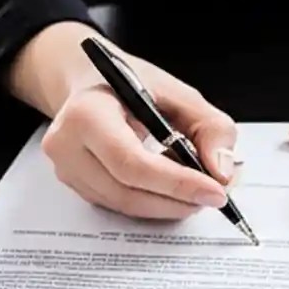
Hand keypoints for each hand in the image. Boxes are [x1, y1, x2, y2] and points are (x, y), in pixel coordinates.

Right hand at [8, 22, 236, 218]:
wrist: (90, 83)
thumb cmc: (133, 86)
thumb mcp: (179, 93)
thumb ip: (211, 128)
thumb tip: (223, 174)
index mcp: (87, 113)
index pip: (132, 163)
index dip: (177, 183)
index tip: (216, 191)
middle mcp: (67, 145)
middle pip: (128, 192)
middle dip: (177, 200)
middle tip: (214, 196)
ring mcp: (66, 169)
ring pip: (125, 205)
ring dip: (167, 206)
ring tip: (196, 192)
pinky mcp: (73, 185)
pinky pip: (118, 206)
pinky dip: (152, 203)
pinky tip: (171, 190)